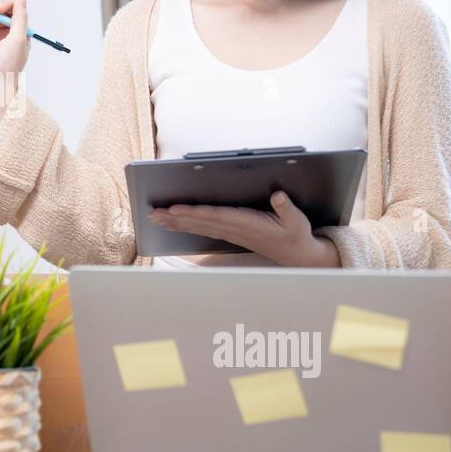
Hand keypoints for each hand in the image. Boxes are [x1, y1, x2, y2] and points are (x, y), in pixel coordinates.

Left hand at [148, 190, 341, 266]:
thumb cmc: (295, 234)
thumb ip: (286, 208)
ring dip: (175, 222)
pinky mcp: (229, 233)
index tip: (175, 209)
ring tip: (155, 218)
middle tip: (154, 213)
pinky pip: (203, 229)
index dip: (194, 213)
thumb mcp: (296, 220)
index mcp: (247, 224)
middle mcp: (234, 229)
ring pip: (198, 227)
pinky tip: (172, 223)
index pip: (215, 217)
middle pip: (200, 222)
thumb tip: (279, 196)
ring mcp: (230, 233)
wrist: (297, 255)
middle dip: (175, 218)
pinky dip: (185, 225)